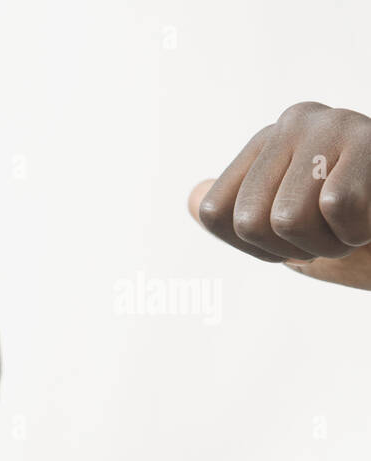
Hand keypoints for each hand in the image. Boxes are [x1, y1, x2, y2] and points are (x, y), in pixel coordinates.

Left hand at [188, 101, 370, 289]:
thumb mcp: (295, 221)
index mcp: (265, 144)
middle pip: (249, 221)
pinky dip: (356, 230)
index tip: (294, 241)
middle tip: (332, 236)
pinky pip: (336, 205)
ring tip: (354, 228)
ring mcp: (332, 124)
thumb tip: (195, 197)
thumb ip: (241, 210)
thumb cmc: (362, 224)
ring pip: (286, 220)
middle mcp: (292, 124)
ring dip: (327, 244)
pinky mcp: (370, 138)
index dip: (254, 247)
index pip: (215, 213)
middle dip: (293, 249)